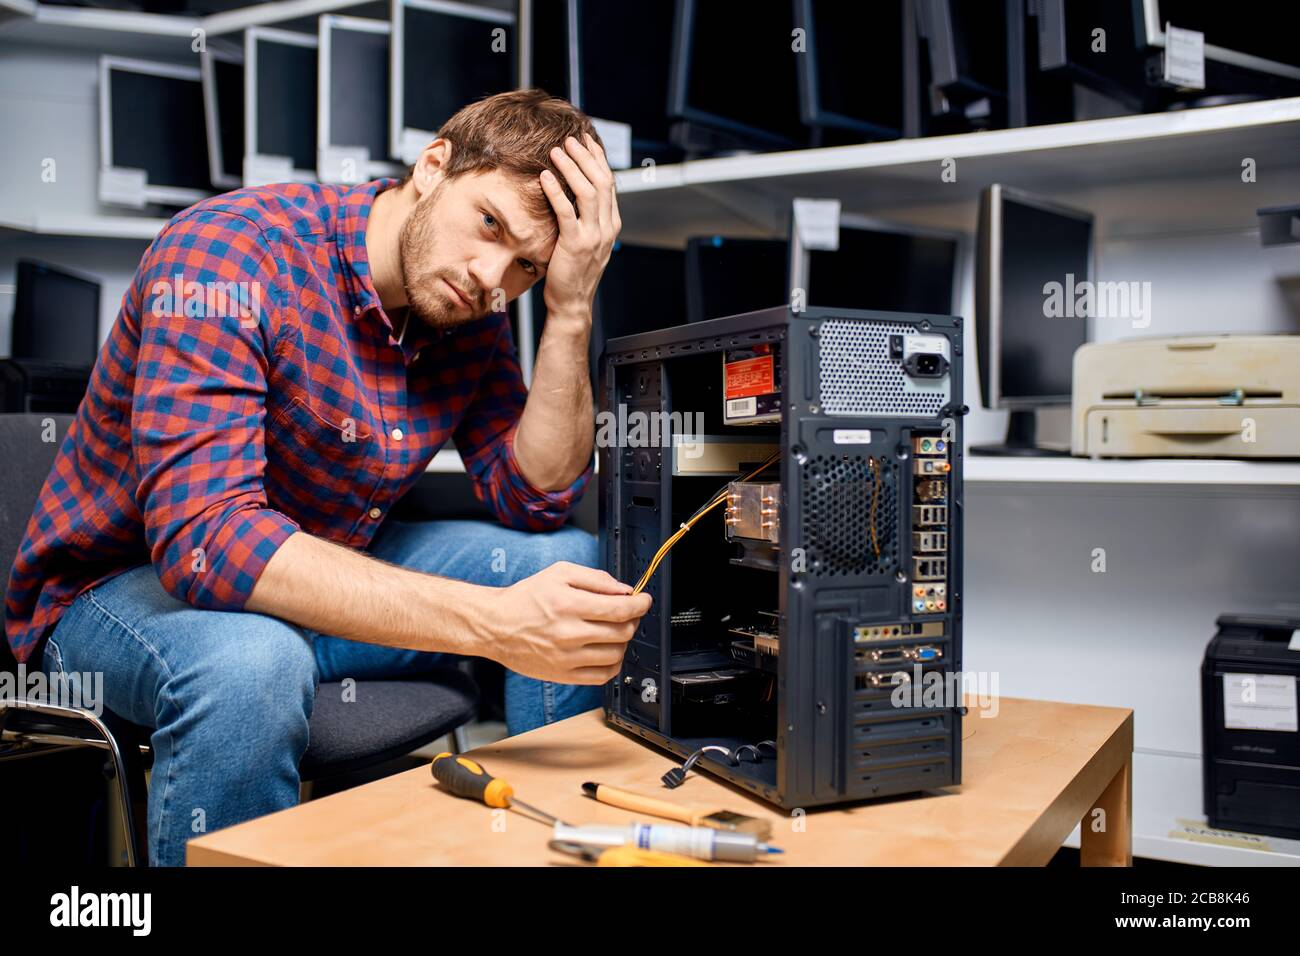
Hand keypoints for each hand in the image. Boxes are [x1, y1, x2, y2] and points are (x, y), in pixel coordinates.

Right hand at [483, 561, 650, 684]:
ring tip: (614, 631)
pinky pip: (602, 676)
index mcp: (569, 605)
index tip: (644, 600)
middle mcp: (569, 633)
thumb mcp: (559, 573)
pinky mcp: (563, 675)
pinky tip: (607, 651)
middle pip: (622, 632)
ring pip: (616, 654)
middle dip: (633, 620)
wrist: (495, 625)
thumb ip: (595, 578)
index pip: (620, 609)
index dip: (640, 604)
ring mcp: (566, 658)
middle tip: (628, 613)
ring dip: (624, 641)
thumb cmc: (525, 598)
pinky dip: (613, 664)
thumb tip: (624, 589)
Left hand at [538, 133, 621, 322]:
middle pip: (601, 182)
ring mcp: (593, 236)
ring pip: (587, 192)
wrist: (572, 303)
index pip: (609, 183)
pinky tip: (545, 177)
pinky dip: (556, 191)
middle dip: (586, 156)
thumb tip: (574, 192)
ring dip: (572, 168)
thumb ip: (586, 218)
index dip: (598, 159)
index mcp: (611, 224)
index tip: (586, 141)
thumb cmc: (573, 272)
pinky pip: (566, 211)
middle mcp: (606, 228)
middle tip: (570, 139)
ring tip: (557, 151)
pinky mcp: (575, 244)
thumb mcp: (587, 241)